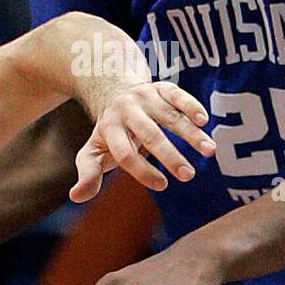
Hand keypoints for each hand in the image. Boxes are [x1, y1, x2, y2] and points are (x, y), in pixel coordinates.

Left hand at [73, 80, 214, 202]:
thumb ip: (88, 174)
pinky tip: (204, 122)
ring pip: (170, 116)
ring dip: (191, 134)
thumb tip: (75, 196)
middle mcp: (128, 111)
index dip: (142, 170)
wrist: (114, 90)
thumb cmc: (107, 133)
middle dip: (170, 156)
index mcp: (110, 129)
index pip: (125, 154)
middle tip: (188, 176)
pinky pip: (178, 95)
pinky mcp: (162, 87)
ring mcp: (146, 97)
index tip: (162, 185)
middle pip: (150, 135)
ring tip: (209, 152)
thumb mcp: (92, 153)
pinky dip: (191, 106)